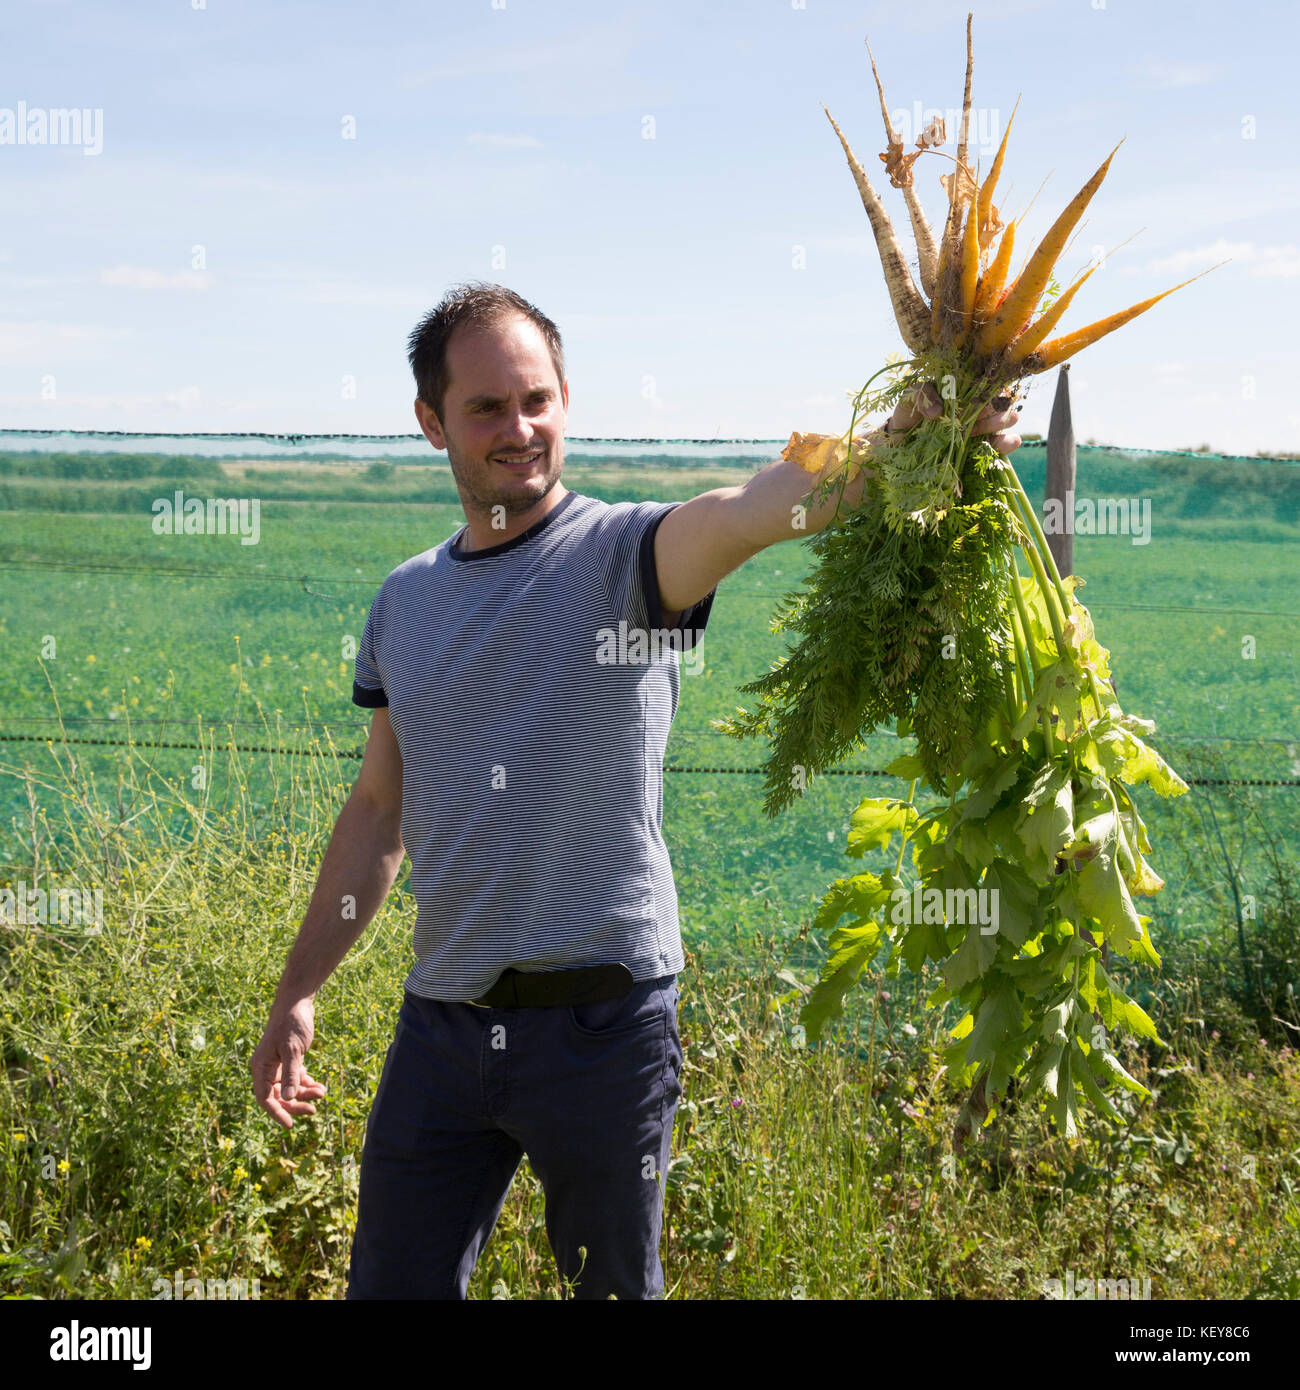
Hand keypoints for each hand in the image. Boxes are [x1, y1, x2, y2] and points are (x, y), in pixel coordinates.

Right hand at [251, 997, 326, 1129]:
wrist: (297, 1002)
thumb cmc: (292, 1023)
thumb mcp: (293, 1050)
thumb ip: (290, 1074)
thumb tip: (287, 1098)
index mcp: (261, 1066)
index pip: (264, 1098)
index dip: (276, 1113)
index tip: (291, 1125)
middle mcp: (267, 1068)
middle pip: (278, 1096)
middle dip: (294, 1104)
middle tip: (313, 1110)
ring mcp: (278, 1065)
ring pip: (289, 1088)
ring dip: (305, 1094)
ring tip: (322, 1093)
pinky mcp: (290, 1060)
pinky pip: (297, 1079)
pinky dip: (307, 1084)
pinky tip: (320, 1087)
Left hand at [886, 381, 1021, 454]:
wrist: (903, 444)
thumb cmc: (909, 415)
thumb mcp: (909, 398)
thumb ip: (921, 394)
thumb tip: (938, 412)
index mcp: (963, 389)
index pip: (985, 380)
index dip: (989, 384)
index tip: (983, 391)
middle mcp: (976, 406)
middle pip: (998, 400)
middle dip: (997, 404)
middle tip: (984, 413)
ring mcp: (981, 426)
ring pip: (1004, 419)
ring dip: (1003, 421)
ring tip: (996, 425)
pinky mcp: (982, 447)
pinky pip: (1001, 444)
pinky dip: (1008, 443)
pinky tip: (1008, 442)